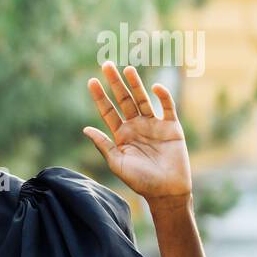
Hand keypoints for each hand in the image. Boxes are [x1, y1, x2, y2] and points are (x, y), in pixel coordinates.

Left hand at [83, 62, 191, 207]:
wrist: (165, 191)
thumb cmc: (140, 180)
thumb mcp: (117, 163)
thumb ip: (103, 145)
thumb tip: (85, 129)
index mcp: (121, 135)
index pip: (108, 111)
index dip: (100, 97)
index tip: (91, 81)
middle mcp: (136, 126)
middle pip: (124, 100)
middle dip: (115, 83)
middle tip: (107, 65)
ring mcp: (154, 125)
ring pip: (143, 100)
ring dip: (135, 85)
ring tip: (127, 69)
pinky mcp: (171, 127)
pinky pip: (167, 108)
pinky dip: (163, 97)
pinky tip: (155, 88)